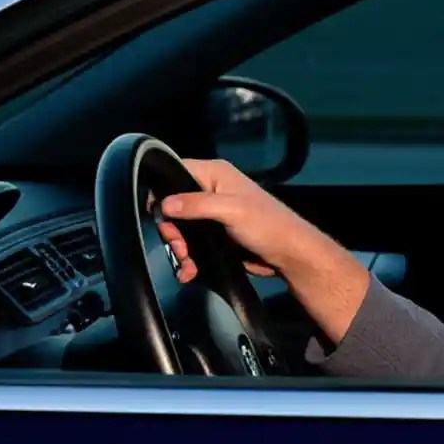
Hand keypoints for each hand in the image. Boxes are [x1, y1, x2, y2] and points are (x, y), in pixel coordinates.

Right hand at [150, 158, 338, 283]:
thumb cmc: (265, 225)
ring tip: (187, 264)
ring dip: (179, 248)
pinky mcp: (214, 235)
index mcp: (214, 174)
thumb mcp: (231, 210)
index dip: (161, 190)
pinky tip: (190, 272)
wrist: (289, 255)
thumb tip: (164, 204)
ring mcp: (211, 214)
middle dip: (172, 230)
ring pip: (180, 228)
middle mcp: (210, 190)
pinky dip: (188, 259)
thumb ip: (196, 204)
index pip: (176, 171)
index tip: (155, 213)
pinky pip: (191, 244)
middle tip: (179, 247)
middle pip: (173, 206)